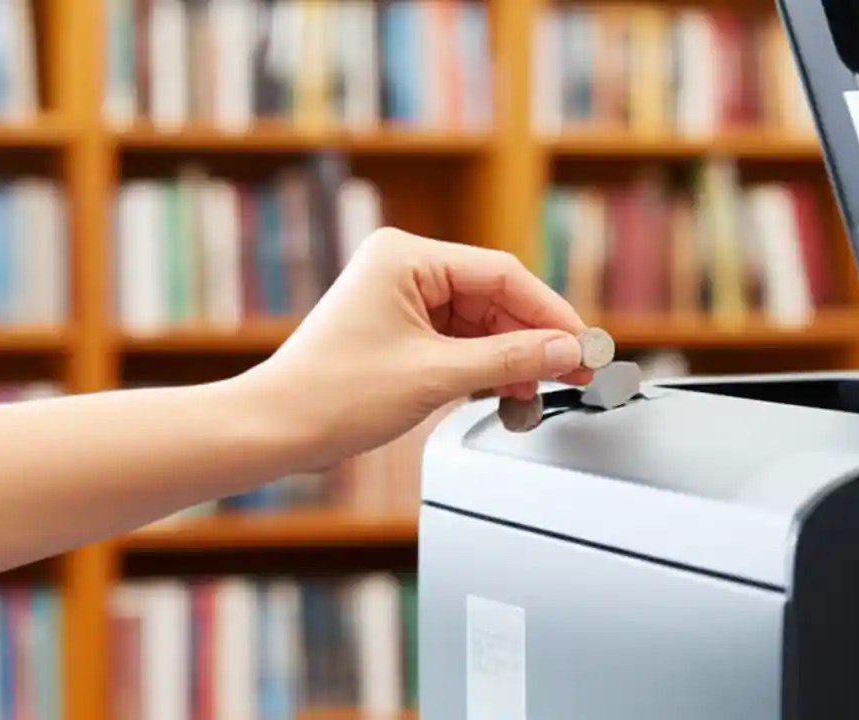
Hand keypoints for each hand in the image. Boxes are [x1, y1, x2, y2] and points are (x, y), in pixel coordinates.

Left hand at [245, 228, 593, 466]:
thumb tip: (566, 351)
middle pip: (495, 297)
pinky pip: (462, 340)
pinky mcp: (402, 329)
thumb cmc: (331, 394)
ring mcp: (403, 298)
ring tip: (542, 386)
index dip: (549, 312)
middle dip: (535, 338)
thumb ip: (510, 358)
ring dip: (514, 356)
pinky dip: (489, 365)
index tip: (582, 343)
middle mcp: (404, 267)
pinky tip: (511, 386)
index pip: (501, 275)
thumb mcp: (436, 375)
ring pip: (483, 322)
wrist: (276, 430)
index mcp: (405, 255)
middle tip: (575, 370)